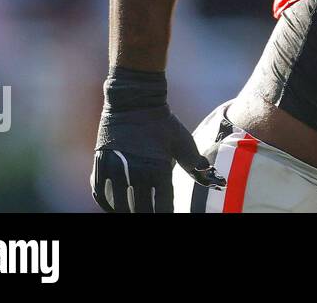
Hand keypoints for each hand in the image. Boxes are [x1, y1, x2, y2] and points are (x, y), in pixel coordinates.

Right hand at [90, 67, 224, 212]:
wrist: (134, 102)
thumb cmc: (162, 123)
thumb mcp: (182, 142)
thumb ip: (195, 164)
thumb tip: (216, 180)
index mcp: (157, 168)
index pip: (163, 204)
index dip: (167, 212)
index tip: (171, 214)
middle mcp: (134, 172)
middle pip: (140, 209)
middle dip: (148, 213)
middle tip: (154, 212)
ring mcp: (114, 170)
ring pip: (120, 206)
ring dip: (129, 211)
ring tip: (139, 210)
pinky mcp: (99, 166)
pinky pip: (101, 196)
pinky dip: (110, 204)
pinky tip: (119, 207)